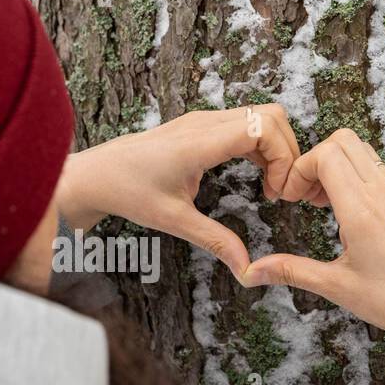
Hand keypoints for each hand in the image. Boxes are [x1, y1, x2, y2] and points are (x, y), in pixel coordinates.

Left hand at [55, 105, 298, 281]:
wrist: (96, 174)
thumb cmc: (128, 192)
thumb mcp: (174, 221)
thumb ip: (215, 241)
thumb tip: (246, 269)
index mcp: (198, 142)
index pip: (262, 127)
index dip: (282, 156)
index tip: (277, 192)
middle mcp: (204, 122)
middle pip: (271, 115)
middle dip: (288, 152)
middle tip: (282, 192)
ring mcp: (203, 119)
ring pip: (261, 116)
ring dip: (276, 149)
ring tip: (272, 188)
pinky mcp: (201, 124)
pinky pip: (245, 123)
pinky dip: (261, 146)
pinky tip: (258, 177)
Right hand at [243, 129, 384, 363]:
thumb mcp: (336, 287)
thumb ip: (290, 272)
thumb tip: (250, 274)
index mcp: (363, 211)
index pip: (326, 154)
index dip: (299, 168)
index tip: (290, 199)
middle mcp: (384, 195)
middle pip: (344, 140)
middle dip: (315, 160)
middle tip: (303, 196)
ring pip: (363, 153)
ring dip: (336, 167)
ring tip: (321, 205)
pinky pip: (378, 173)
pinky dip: (355, 179)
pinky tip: (346, 217)